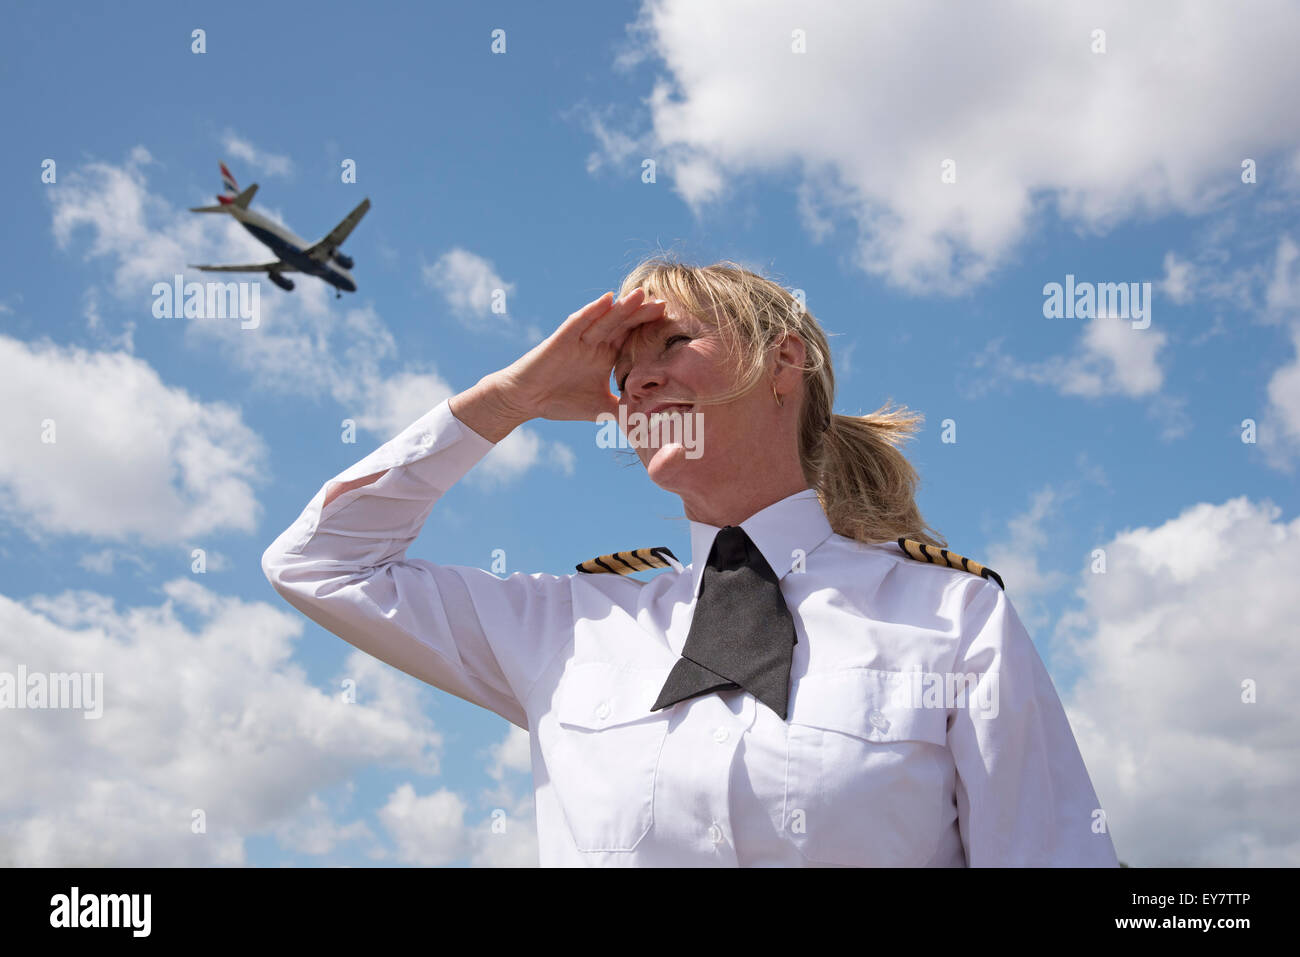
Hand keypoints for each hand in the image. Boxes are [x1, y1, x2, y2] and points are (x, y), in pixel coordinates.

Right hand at [489, 287, 667, 422]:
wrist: (525, 400)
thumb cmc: (559, 402)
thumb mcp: (599, 409)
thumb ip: (622, 411)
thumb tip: (648, 427)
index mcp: (605, 357)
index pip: (632, 340)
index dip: (650, 332)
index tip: (674, 327)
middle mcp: (594, 344)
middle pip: (623, 325)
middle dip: (642, 314)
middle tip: (665, 304)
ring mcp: (579, 339)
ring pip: (605, 319)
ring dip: (623, 307)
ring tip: (642, 294)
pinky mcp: (562, 339)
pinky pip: (580, 321)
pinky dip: (593, 310)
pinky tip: (607, 299)